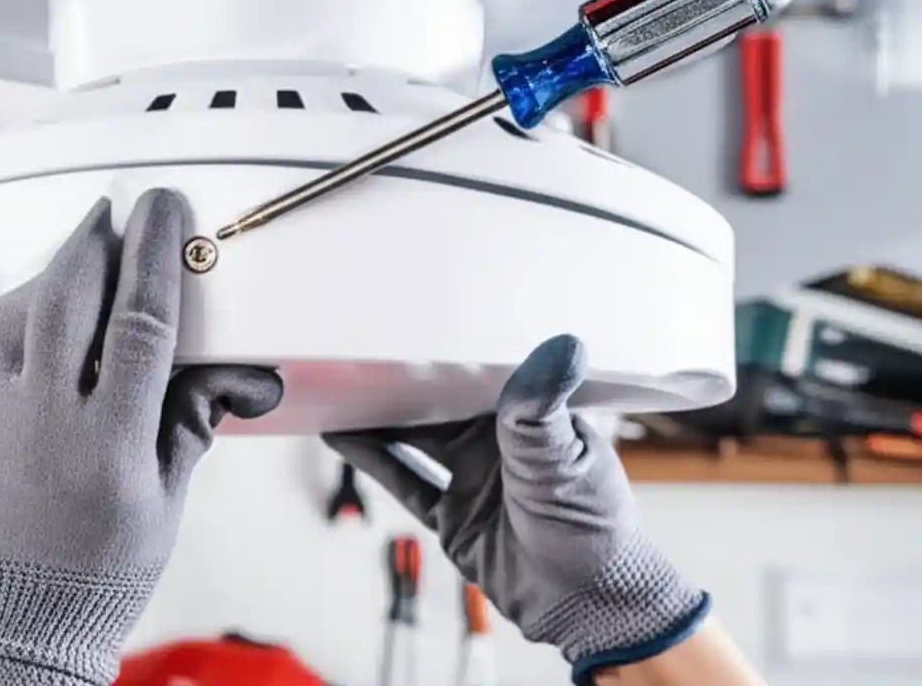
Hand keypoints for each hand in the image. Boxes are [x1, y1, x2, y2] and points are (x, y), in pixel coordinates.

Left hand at [0, 190, 283, 684]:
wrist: (18, 631)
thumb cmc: (98, 577)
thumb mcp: (164, 503)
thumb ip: (190, 424)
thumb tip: (239, 375)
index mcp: (111, 443)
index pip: (143, 322)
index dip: (157, 254)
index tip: (164, 212)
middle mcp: (43, 424)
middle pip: (67, 299)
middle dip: (94, 242)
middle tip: (111, 215)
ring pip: (5, 317)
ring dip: (40, 273)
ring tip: (66, 255)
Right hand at [325, 336, 708, 684]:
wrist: (588, 607)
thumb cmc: (593, 529)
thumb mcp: (562, 461)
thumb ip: (541, 409)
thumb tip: (561, 346)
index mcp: (538, 417)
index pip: (486, 373)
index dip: (451, 353)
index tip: (415, 328)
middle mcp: (503, 443)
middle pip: (444, 403)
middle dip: (408, 381)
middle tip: (364, 353)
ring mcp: (476, 479)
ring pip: (419, 438)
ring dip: (385, 417)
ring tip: (343, 388)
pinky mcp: (453, 516)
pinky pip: (407, 480)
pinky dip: (375, 459)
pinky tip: (343, 436)